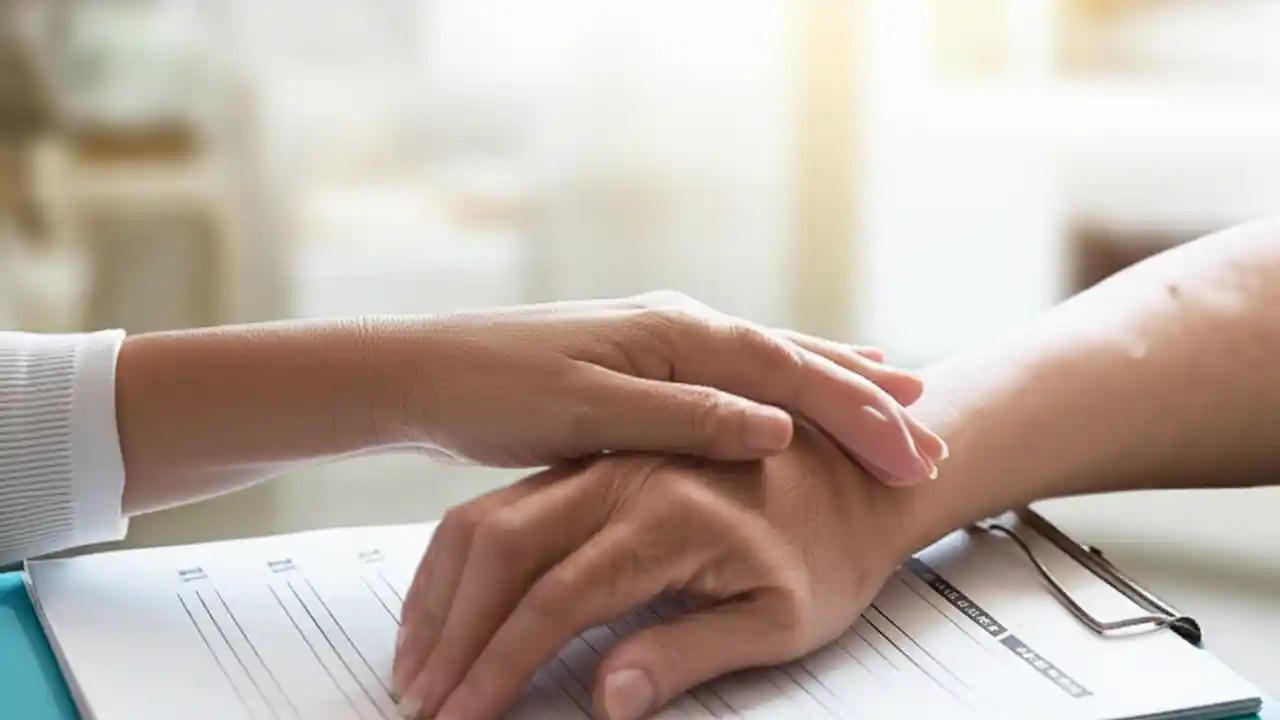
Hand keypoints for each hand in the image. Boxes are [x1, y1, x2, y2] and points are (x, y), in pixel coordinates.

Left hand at [372, 291, 944, 483]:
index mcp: (677, 336)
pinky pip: (741, 373)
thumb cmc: (496, 394)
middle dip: (869, 403)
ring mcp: (667, 341)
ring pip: (775, 361)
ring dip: (839, 387)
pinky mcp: (649, 366)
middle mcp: (682, 327)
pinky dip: (787, 384)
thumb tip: (775, 425)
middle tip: (932, 445)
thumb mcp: (589, 413)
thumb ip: (684, 417)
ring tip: (902, 400)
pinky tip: (801, 395)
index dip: (860, 415)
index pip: (793, 373)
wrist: (427, 373)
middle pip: (798, 361)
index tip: (914, 456)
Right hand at [391, 424, 918, 718]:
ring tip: (416, 667)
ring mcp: (601, 464)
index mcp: (671, 513)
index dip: (500, 665)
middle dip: (452, 633)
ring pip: (490, 517)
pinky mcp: (592, 465)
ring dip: (443, 594)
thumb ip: (688, 655)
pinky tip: (442, 606)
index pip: (558, 597)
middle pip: (503, 547)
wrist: (854, 480)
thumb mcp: (779, 622)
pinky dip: (460, 559)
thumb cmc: (826, 556)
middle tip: (422, 703)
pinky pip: (504, 503)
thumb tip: (604, 700)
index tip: (462, 718)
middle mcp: (623, 475)